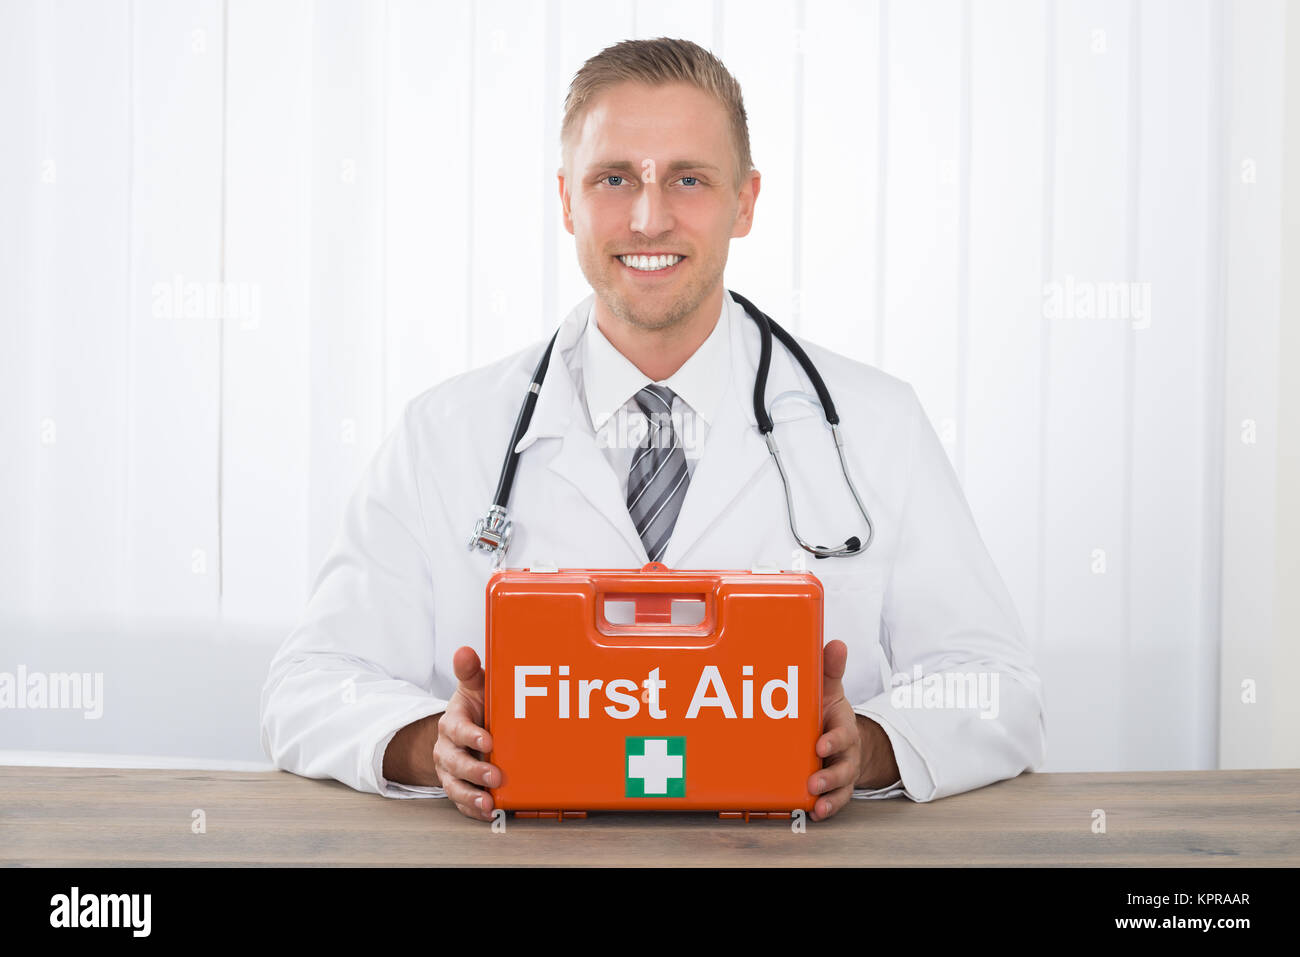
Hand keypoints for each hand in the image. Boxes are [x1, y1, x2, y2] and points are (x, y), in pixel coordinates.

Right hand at [431, 646, 501, 820]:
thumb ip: (470, 672)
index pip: (456, 729)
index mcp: (452, 721)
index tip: (488, 740)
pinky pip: (462, 802)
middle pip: (454, 762)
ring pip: (454, 786)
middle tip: (495, 775)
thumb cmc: (476, 706)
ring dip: (471, 796)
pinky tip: (489, 812)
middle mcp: (447, 748)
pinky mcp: (459, 786)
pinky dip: (473, 810)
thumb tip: (464, 651)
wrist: (465, 730)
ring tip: (488, 802)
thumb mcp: (475, 686)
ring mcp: (451, 770)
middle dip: (474, 770)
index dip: (470, 735)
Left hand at [807, 639, 898, 820]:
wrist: (842, 737)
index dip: (833, 740)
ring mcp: (841, 771)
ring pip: (840, 786)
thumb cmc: (829, 713)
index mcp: (842, 726)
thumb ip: (830, 669)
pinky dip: (827, 807)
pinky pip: (835, 800)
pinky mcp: (834, 787)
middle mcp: (845, 752)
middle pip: (843, 765)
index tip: (820, 745)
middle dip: (830, 774)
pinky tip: (815, 811)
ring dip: (828, 794)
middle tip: (813, 780)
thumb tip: (835, 643)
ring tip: (814, 797)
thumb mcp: (830, 690)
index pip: (843, 733)